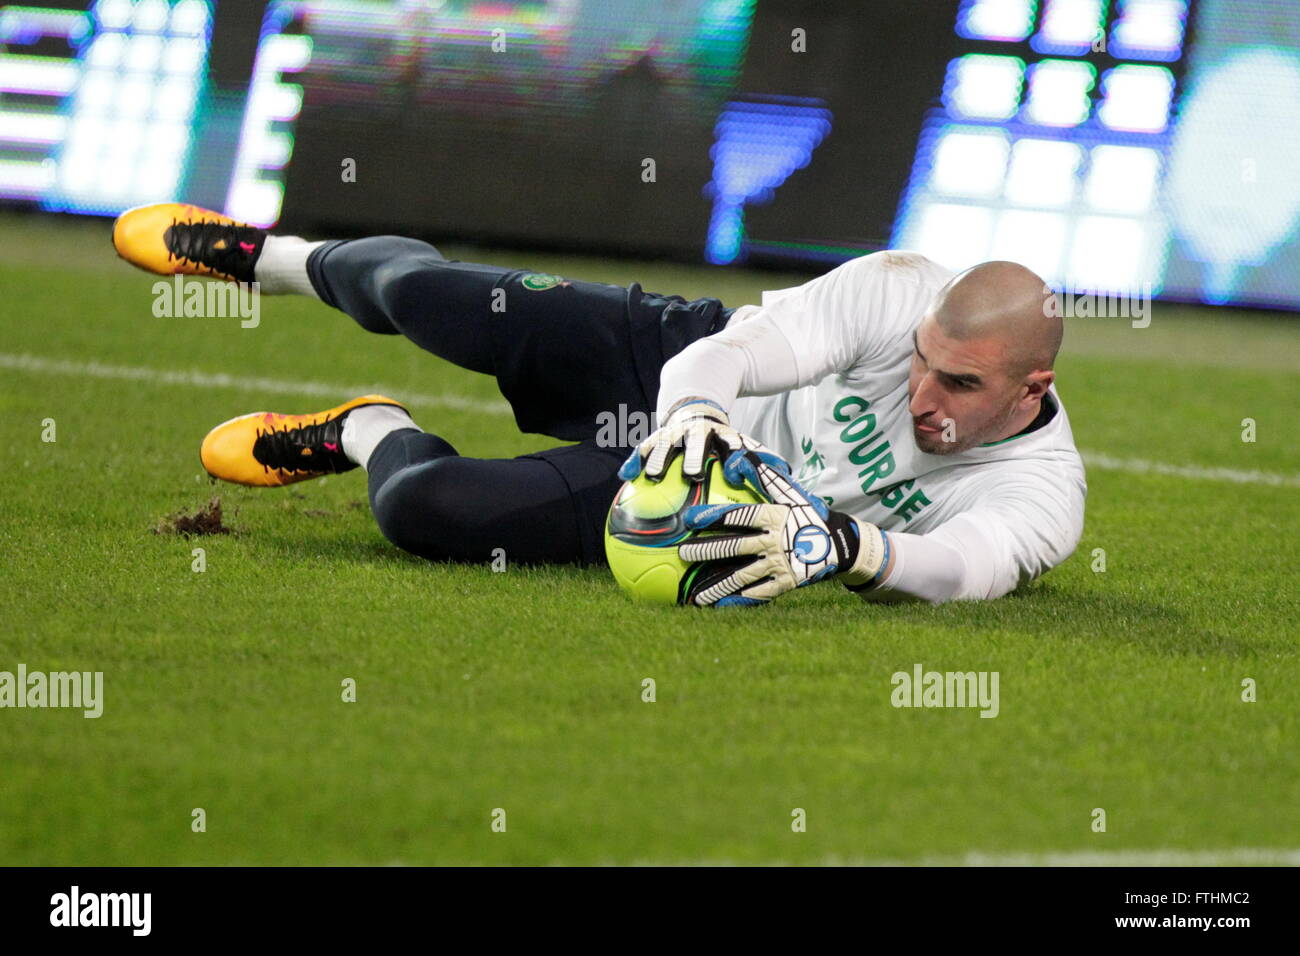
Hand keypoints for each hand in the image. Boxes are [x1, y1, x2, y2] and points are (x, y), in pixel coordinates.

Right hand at [620, 399, 746, 481]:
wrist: (697, 411)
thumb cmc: (721, 442)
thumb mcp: (738, 445)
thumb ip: (753, 463)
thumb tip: (780, 479)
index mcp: (722, 435)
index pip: (731, 444)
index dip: (733, 457)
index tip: (734, 475)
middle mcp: (699, 431)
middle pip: (696, 442)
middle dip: (694, 457)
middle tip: (692, 476)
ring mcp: (676, 432)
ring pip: (666, 442)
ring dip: (659, 459)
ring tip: (651, 477)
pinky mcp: (657, 434)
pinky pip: (644, 447)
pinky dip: (635, 460)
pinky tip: (625, 475)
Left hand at [677, 448, 888, 606]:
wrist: (841, 544)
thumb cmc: (808, 513)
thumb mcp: (790, 492)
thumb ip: (763, 476)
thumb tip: (736, 459)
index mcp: (773, 518)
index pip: (738, 516)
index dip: (713, 516)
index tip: (690, 518)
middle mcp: (774, 542)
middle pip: (734, 548)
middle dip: (706, 551)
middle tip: (683, 554)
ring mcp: (780, 565)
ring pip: (742, 576)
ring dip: (717, 585)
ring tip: (696, 594)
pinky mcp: (787, 583)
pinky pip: (759, 593)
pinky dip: (739, 600)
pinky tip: (721, 605)